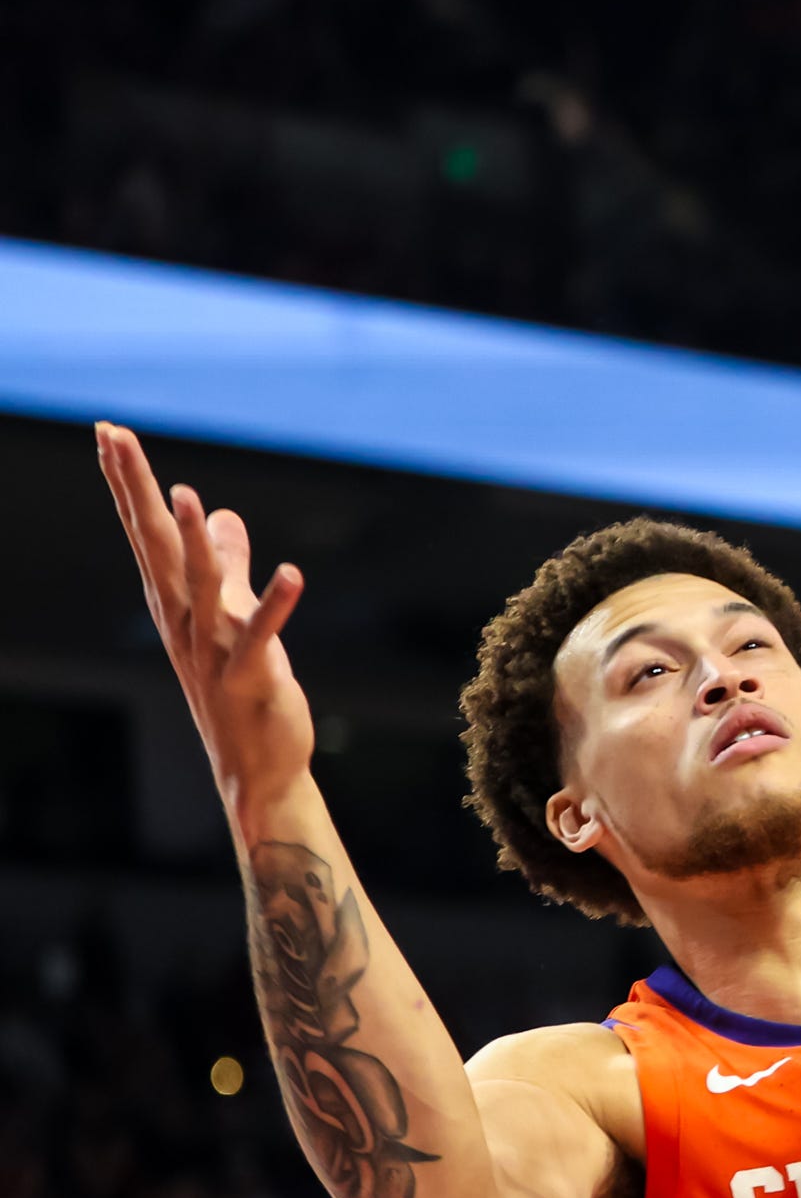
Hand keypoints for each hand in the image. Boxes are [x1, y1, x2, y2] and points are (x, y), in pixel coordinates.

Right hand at [96, 424, 313, 820]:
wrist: (258, 765)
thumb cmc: (243, 688)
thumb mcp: (235, 615)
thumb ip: (231, 564)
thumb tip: (222, 514)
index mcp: (177, 603)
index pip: (146, 533)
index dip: (130, 483)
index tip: (110, 432)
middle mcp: (184, 622)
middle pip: (155, 547)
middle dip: (137, 492)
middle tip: (112, 437)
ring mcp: (213, 652)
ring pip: (201, 589)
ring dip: (193, 544)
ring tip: (189, 495)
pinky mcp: (252, 678)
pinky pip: (262, 637)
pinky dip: (277, 606)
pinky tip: (293, 573)